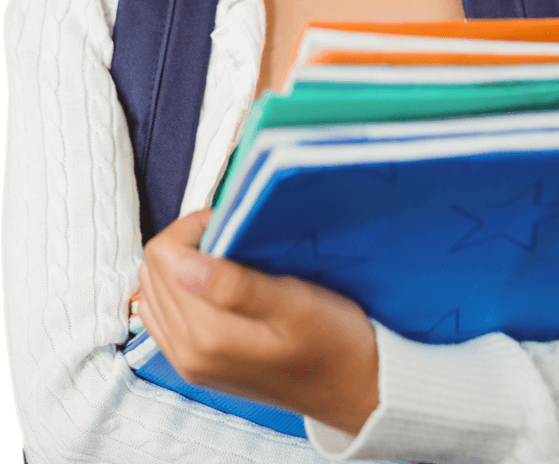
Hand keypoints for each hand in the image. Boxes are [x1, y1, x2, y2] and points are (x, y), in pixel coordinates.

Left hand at [138, 208, 379, 436]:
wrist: (352, 386)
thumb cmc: (334, 342)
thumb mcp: (294, 303)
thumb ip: (235, 285)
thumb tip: (183, 262)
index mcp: (208, 336)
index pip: (164, 256)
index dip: (195, 227)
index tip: (230, 225)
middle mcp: (188, 353)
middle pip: (153, 270)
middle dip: (188, 243)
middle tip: (232, 238)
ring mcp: (189, 361)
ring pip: (153, 289)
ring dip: (183, 264)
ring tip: (227, 258)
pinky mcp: (197, 363)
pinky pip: (164, 314)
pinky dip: (182, 288)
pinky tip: (216, 283)